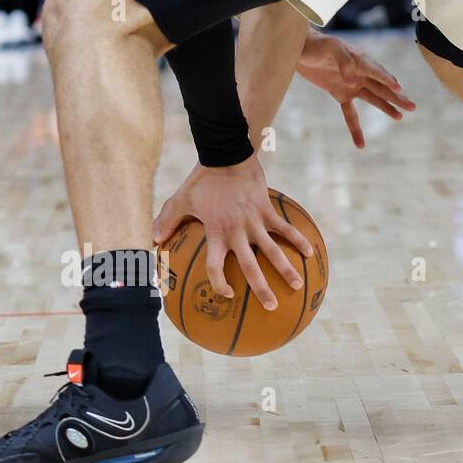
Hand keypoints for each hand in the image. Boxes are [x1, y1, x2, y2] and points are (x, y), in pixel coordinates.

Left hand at [153, 156, 313, 310]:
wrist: (226, 156)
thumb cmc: (201, 181)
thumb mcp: (180, 200)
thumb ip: (167, 221)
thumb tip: (152, 240)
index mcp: (215, 232)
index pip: (214, 265)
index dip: (219, 283)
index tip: (228, 295)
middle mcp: (236, 231)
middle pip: (250, 266)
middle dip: (261, 288)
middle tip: (271, 306)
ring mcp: (254, 221)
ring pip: (273, 251)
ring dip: (285, 269)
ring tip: (297, 286)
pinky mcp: (267, 210)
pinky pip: (285, 228)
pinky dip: (297, 240)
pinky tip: (310, 253)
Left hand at [296, 32, 415, 146]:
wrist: (302, 50)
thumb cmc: (319, 45)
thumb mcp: (332, 47)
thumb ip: (344, 62)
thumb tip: (353, 82)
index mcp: (361, 60)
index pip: (376, 71)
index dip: (386, 79)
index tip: (397, 88)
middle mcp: (360, 74)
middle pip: (381, 87)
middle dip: (396, 97)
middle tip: (412, 106)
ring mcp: (352, 86)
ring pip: (373, 99)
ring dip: (386, 108)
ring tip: (400, 117)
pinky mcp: (340, 94)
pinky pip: (350, 113)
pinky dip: (355, 128)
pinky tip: (361, 143)